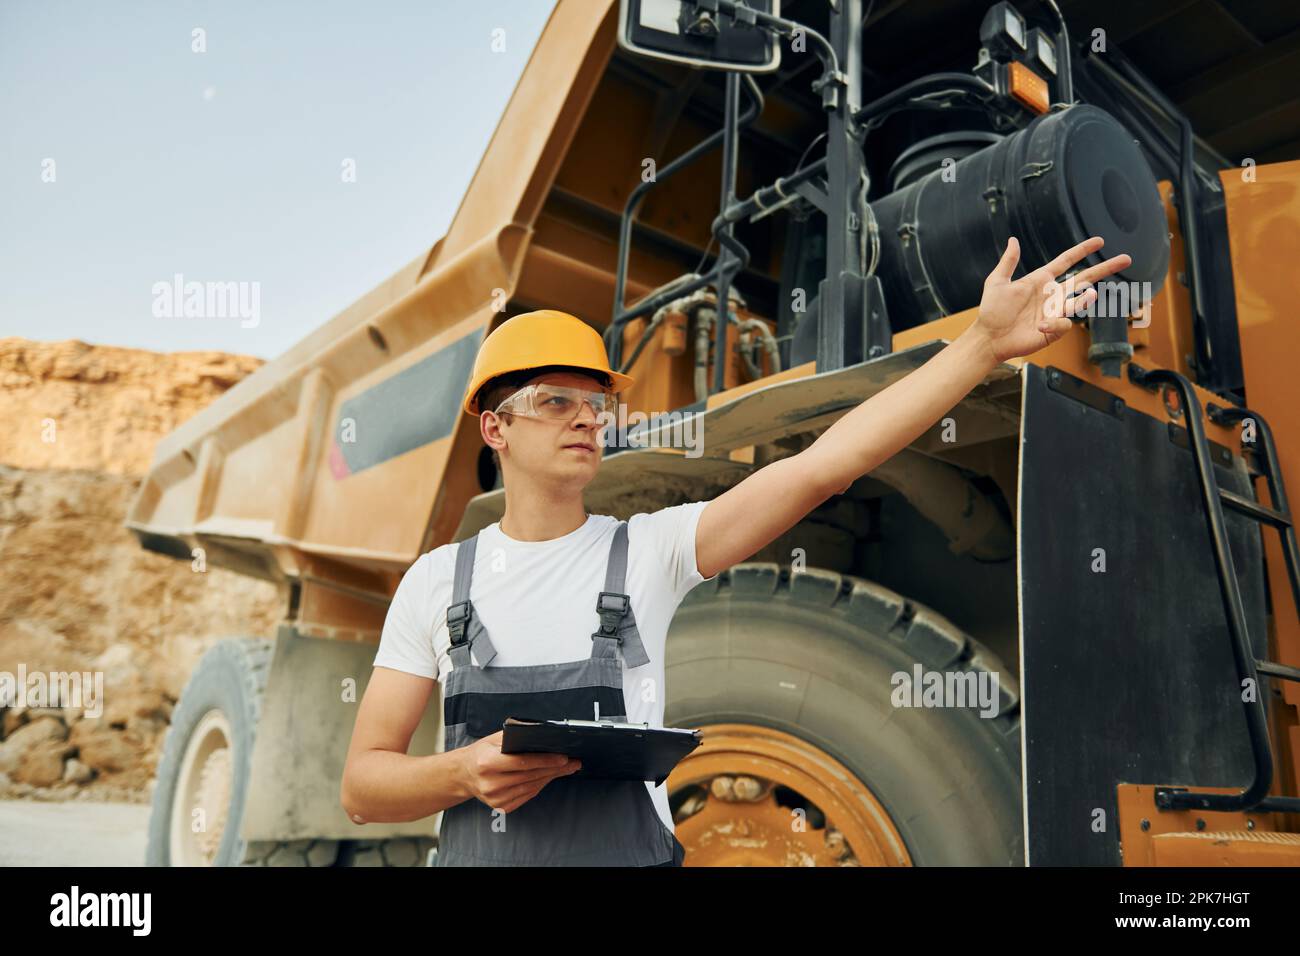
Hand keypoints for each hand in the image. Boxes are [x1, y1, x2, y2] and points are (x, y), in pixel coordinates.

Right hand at [456, 730, 580, 812]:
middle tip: (573, 762)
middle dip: (555, 769)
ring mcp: (495, 798)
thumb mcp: (494, 739)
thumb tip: (544, 734)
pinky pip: (527, 795)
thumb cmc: (482, 753)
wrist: (464, 774)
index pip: (522, 762)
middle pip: (530, 775)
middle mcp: (490, 783)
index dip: (545, 760)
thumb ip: (515, 736)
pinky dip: (540, 785)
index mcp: (487, 762)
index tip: (563, 757)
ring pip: (531, 786)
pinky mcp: (500, 807)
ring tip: (565, 768)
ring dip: (551, 777)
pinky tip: (548, 777)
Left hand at [970, 236, 1131, 363]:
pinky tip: (1040, 326)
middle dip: (1105, 268)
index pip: (1066, 261)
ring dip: (1087, 298)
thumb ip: (1008, 261)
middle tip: (1126, 258)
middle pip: (1084, 278)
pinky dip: (1056, 323)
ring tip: (1091, 293)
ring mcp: (1055, 312)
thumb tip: (1013, 239)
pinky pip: (1064, 323)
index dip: (1082, 250)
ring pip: (1080, 301)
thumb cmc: (992, 311)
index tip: (1099, 241)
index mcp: (1041, 280)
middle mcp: (1052, 294)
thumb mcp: (998, 281)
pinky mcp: (1053, 330)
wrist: (988, 337)